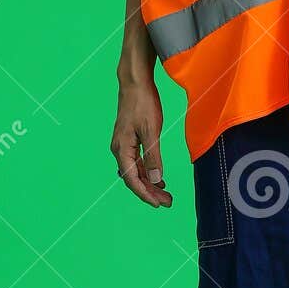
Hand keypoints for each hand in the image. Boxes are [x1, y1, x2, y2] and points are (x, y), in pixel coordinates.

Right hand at [110, 81, 171, 207]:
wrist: (135, 83)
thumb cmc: (143, 103)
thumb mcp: (151, 131)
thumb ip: (153, 157)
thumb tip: (155, 179)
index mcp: (122, 149)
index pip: (131, 179)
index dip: (145, 194)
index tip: (159, 204)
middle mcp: (119, 149)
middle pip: (133, 178)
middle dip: (150, 192)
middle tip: (168, 203)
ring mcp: (124, 145)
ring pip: (136, 171)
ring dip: (149, 183)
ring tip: (166, 194)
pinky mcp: (129, 140)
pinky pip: (137, 162)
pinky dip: (147, 171)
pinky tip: (158, 178)